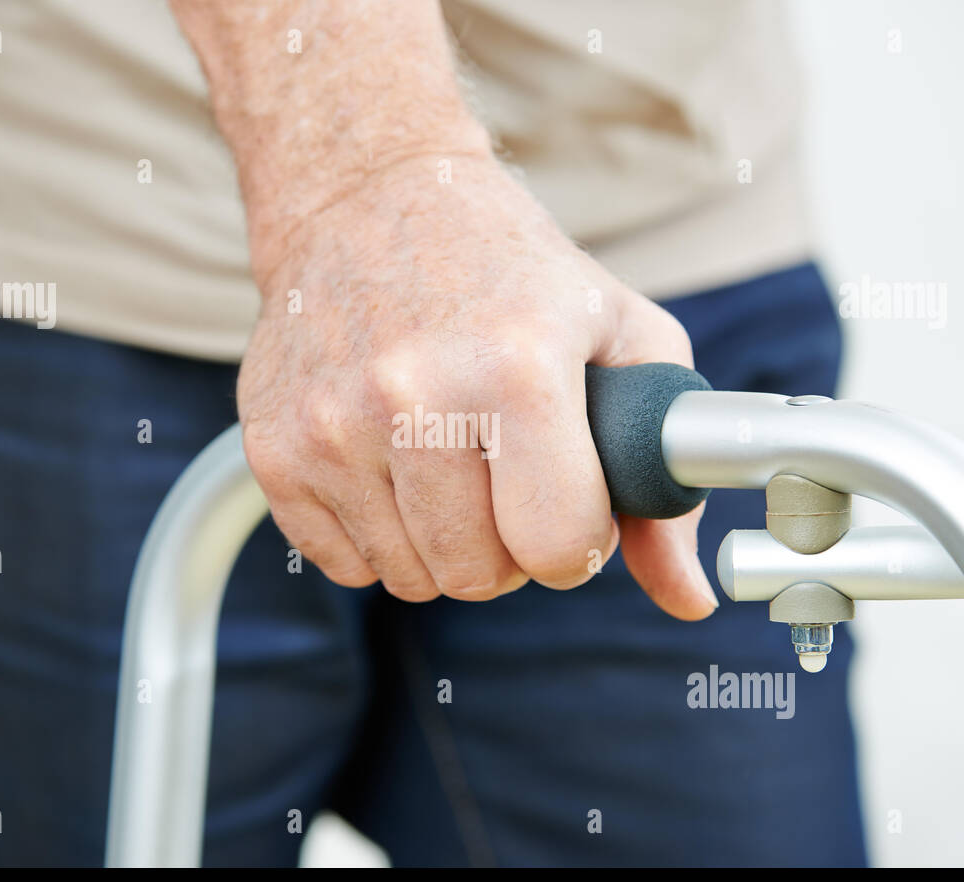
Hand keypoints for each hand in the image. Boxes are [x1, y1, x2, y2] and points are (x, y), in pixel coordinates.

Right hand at [236, 153, 717, 617]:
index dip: (576, 540)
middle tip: (508, 482)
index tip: (568, 503)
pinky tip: (391, 468)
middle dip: (508, 548)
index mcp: (516, 368)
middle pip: (478, 575)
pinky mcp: (273, 447)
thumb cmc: (513, 274)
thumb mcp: (621, 338)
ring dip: (443, 544)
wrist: (369, 200)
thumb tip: (691, 600)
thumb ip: (663, 475)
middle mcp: (413, 398)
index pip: (556, 548)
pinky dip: (378, 537)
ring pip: (409, 579)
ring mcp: (330, 426)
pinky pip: (342, 564)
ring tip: (449, 465)